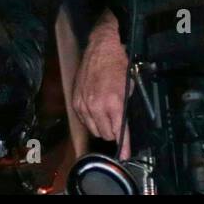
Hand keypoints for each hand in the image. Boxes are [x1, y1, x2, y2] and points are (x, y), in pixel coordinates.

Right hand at [72, 18, 130, 156]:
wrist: (100, 47)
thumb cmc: (117, 64)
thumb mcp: (128, 86)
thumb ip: (124, 108)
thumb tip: (123, 123)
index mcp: (113, 103)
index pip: (119, 132)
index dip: (124, 146)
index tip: (125, 155)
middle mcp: (97, 106)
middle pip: (105, 134)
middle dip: (113, 132)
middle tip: (117, 124)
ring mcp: (84, 104)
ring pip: (93, 129)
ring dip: (101, 127)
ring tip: (106, 116)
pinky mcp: (76, 101)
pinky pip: (84, 120)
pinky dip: (91, 119)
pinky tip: (96, 110)